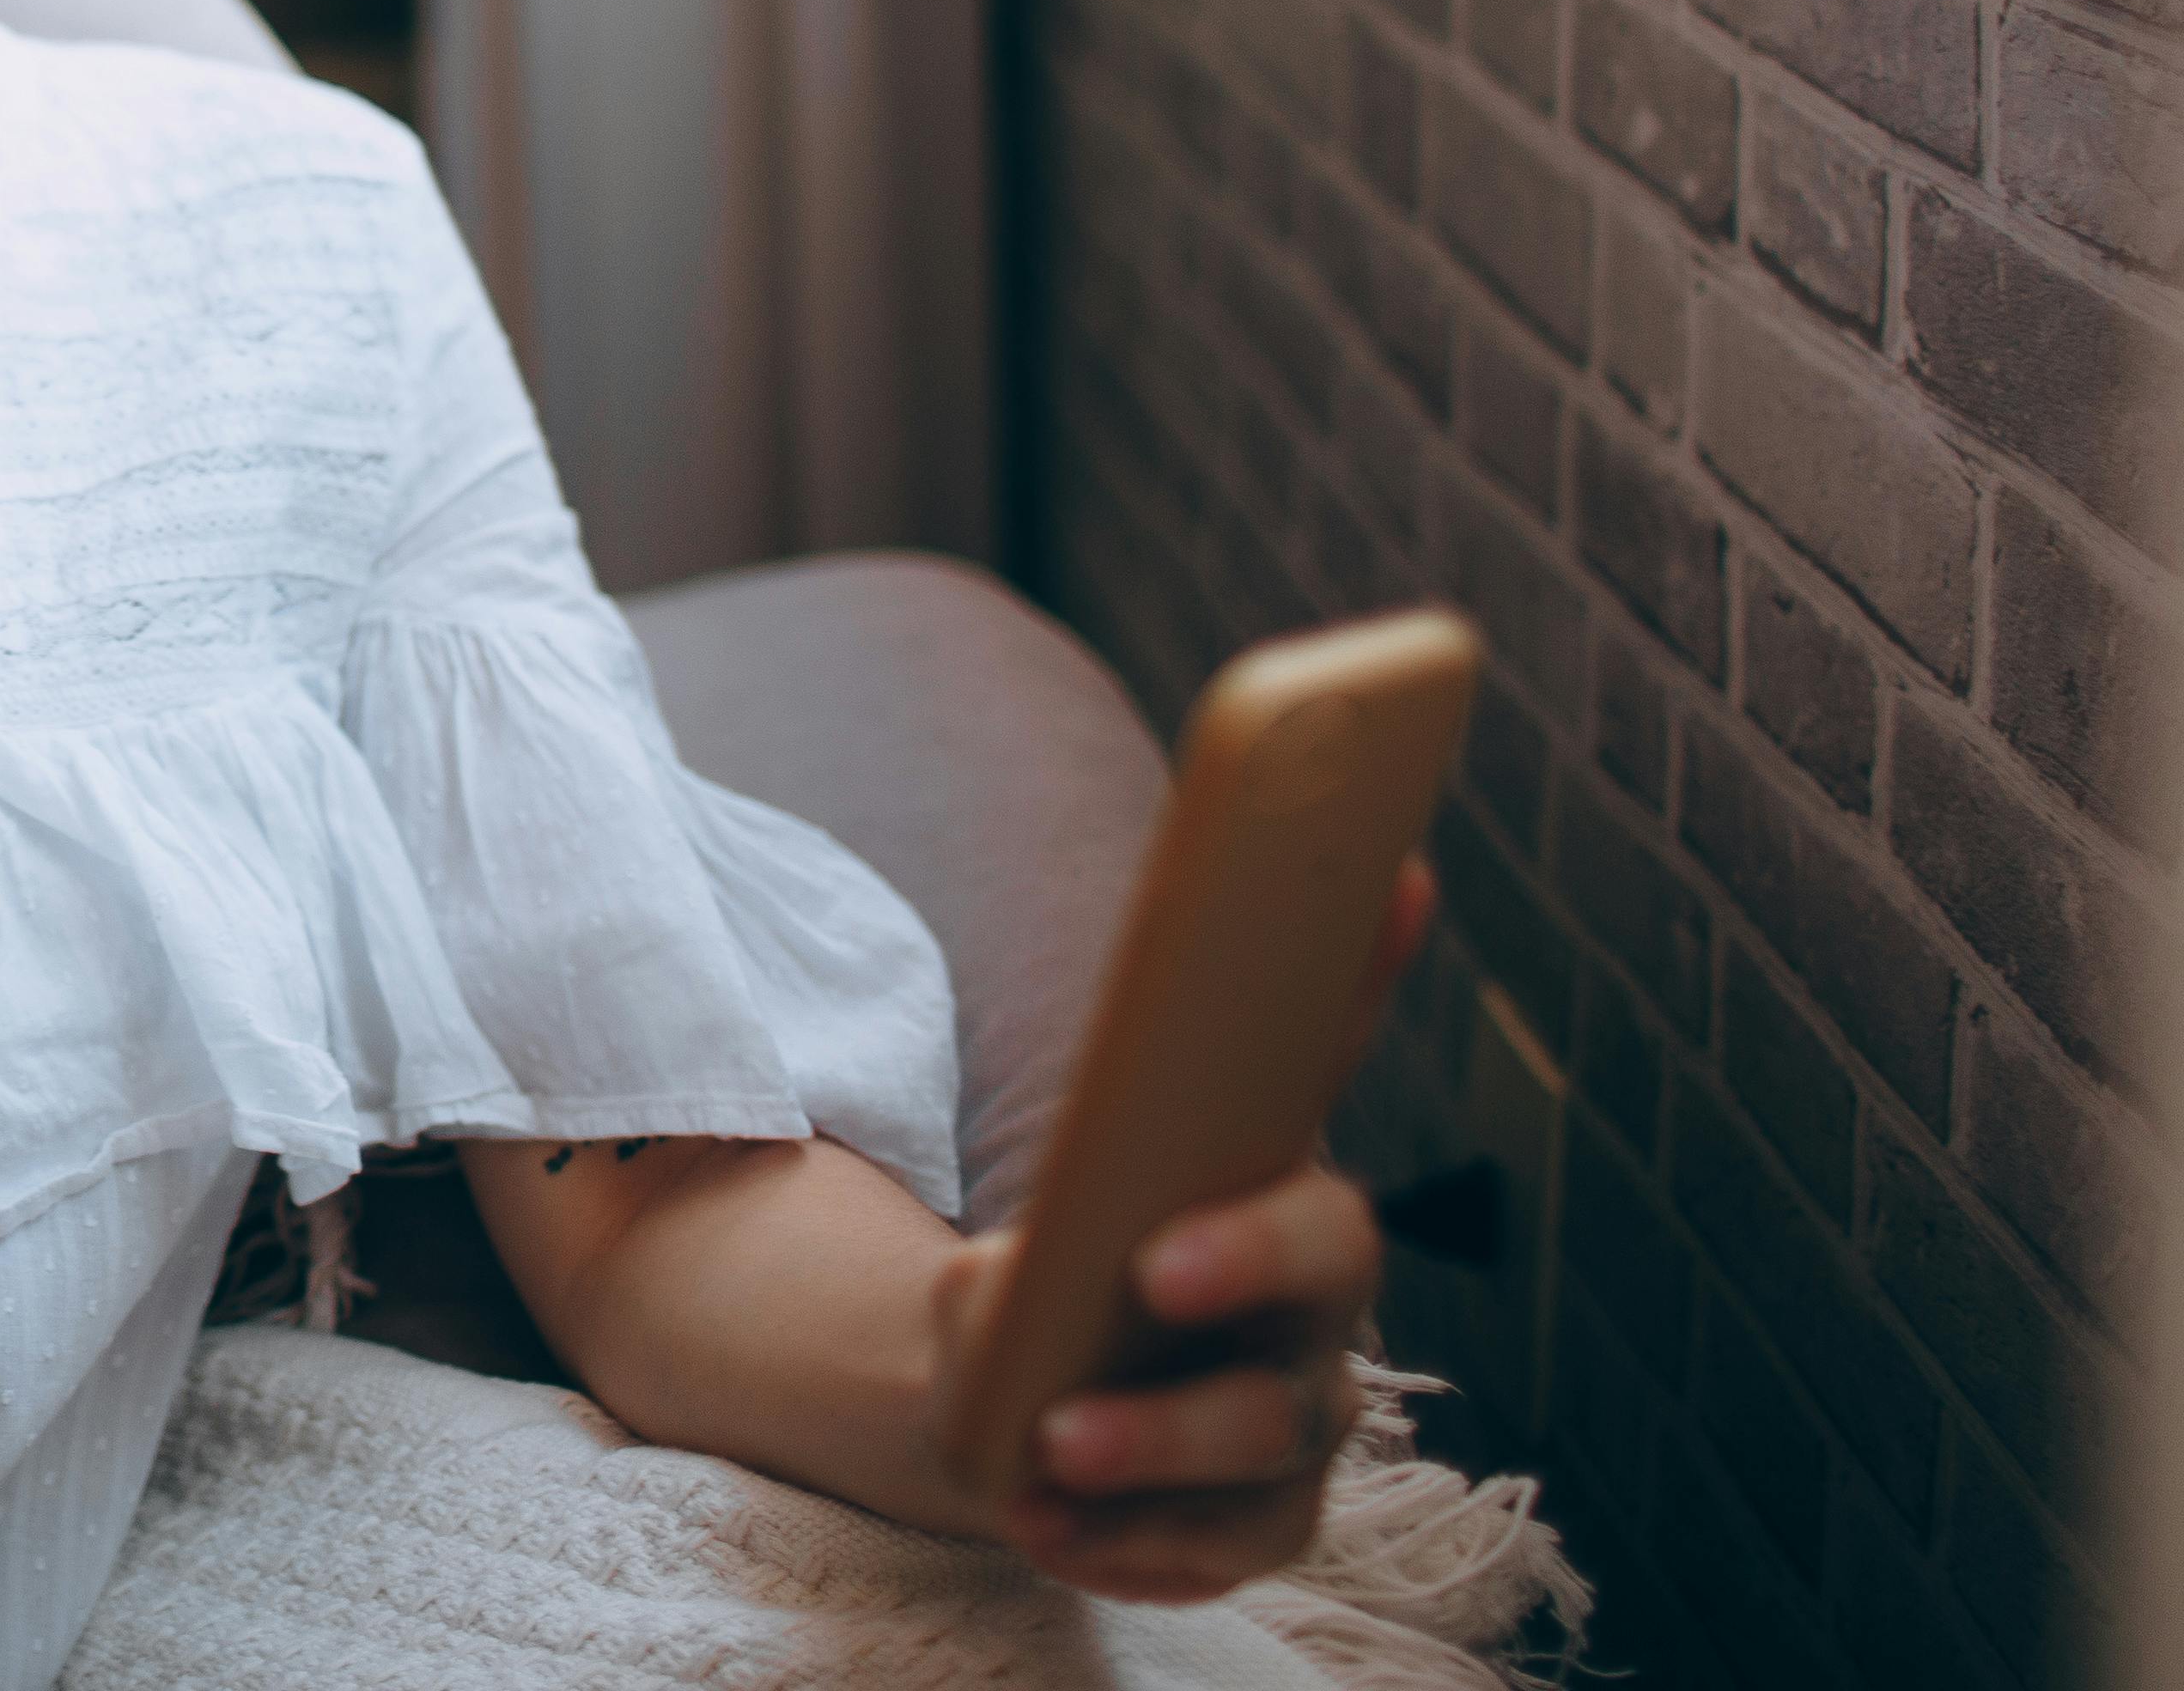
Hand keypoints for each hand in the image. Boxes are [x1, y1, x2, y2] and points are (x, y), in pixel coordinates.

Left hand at [927, 861, 1431, 1603]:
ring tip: (1049, 1447)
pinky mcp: (1261, 1519)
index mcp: (1255, 1171)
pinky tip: (1047, 1527)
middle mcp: (1308, 1286)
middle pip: (1331, 1251)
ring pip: (1268, 1421)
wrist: (1013, 1410)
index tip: (1398, 870)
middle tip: (1149, 1265)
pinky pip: (1223, 1540)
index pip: (1325, 1049)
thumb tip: (1012, 1277)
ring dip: (1158, 1433)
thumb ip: (1027, 1238)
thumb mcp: (1016, 1239)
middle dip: (1250, 1251)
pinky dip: (1132, 1540)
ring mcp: (1298, 1406)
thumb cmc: (1048, 1289)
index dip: (1371, 963)